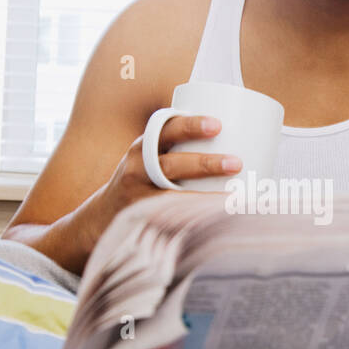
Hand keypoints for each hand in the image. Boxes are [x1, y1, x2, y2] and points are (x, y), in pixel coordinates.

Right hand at [88, 115, 241, 248]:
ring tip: (233, 198)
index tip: (217, 125)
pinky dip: (193, 221)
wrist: (105, 215)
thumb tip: (244, 136)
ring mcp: (138, 198)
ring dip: (204, 197)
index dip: (190, 125)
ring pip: (172, 196)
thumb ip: (184, 147)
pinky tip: (214, 223)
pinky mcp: (142, 222)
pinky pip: (169, 221)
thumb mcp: (153, 157)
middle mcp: (138, 169)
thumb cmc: (145, 180)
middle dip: (204, 164)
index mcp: (144, 147)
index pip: (165, 129)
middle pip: (171, 165)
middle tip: (236, 162)